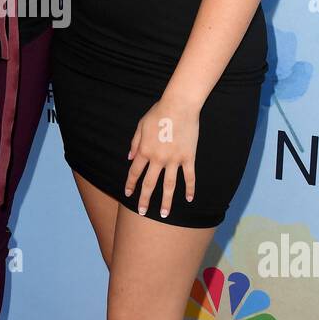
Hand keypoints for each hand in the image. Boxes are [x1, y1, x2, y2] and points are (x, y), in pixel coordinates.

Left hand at [124, 95, 200, 217]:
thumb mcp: (140, 126)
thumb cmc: (158, 113)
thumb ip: (134, 143)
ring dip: (166, 201)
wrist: (179, 106)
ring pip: (169, 185)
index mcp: (145, 151)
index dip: (130, 185)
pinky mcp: (189, 157)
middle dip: (144, 199)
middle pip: (149, 184)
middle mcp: (158, 159)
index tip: (128, 195)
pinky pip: (189, 176)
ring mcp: (174, 160)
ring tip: (164, 214)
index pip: (135, 173)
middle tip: (142, 213)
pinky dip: (190, 189)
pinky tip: (189, 199)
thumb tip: (129, 158)